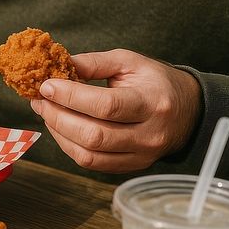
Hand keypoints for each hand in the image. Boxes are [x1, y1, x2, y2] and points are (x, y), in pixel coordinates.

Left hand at [30, 49, 201, 172]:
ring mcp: (141, 155)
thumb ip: (94, 62)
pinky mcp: (130, 166)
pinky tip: (60, 127)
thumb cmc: (154, 82)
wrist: (187, 111)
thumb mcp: (129, 62)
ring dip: (58, 133)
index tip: (47, 86)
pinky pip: (91, 163)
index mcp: (152, 103)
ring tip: (46, 112)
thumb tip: (58, 67)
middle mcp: (149, 134)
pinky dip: (68, 146)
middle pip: (94, 135)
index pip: (106, 106)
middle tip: (40, 100)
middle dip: (58, 117)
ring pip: (88, 154)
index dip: (71, 97)